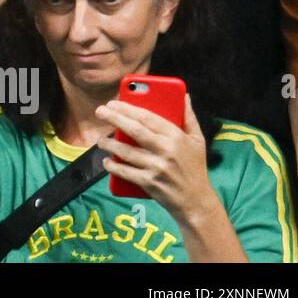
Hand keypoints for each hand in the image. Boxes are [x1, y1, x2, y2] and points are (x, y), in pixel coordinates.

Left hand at [97, 95, 218, 221]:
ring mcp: (157, 167)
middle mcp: (166, 150)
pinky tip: (106, 161)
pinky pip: (126, 172)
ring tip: (100, 140)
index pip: (148, 117)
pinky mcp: (149, 183)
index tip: (113, 102)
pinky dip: (113, 166)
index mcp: (176, 137)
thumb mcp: (198, 141)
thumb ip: (189, 117)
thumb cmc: (195, 168)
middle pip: (134, 130)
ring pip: (126, 152)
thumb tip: (185, 96)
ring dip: (109, 144)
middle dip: (114, 118)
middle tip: (99, 111)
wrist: (197, 202)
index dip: (128, 108)